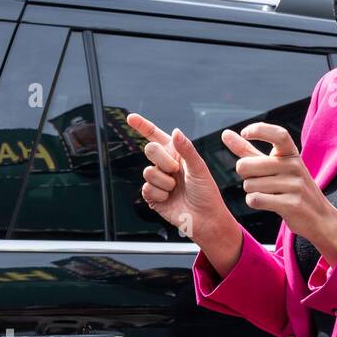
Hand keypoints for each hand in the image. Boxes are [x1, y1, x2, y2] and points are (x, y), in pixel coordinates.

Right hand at [126, 111, 242, 273]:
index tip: (130, 117)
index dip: (143, 126)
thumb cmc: (206, 193)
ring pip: (148, 171)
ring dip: (164, 181)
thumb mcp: (199, 168)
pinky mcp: (152, 197)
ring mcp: (157, 181)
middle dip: (163, 160)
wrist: (205, 218)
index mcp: (176, 154)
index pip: (156, 136)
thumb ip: (187, 149)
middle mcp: (165, 166)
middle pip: (150, 150)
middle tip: (176, 171)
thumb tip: (175, 131)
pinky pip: (146, 189)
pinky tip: (169, 199)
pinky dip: (160, 194)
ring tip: (176, 189)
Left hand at [228, 122, 336, 262]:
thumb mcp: (273, 166)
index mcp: (291, 153)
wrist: (318, 216)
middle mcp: (294, 166)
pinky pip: (256, 200)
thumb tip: (225, 134)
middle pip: (247, 165)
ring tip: (267, 193)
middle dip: (244, 175)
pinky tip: (265, 202)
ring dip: (251, 191)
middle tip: (257, 179)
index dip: (259, 130)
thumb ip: (248, 150)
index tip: (244, 133)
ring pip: (249, 185)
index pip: (278, 134)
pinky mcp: (292, 204)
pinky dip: (254, 202)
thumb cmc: (289, 187)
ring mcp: (295, 185)